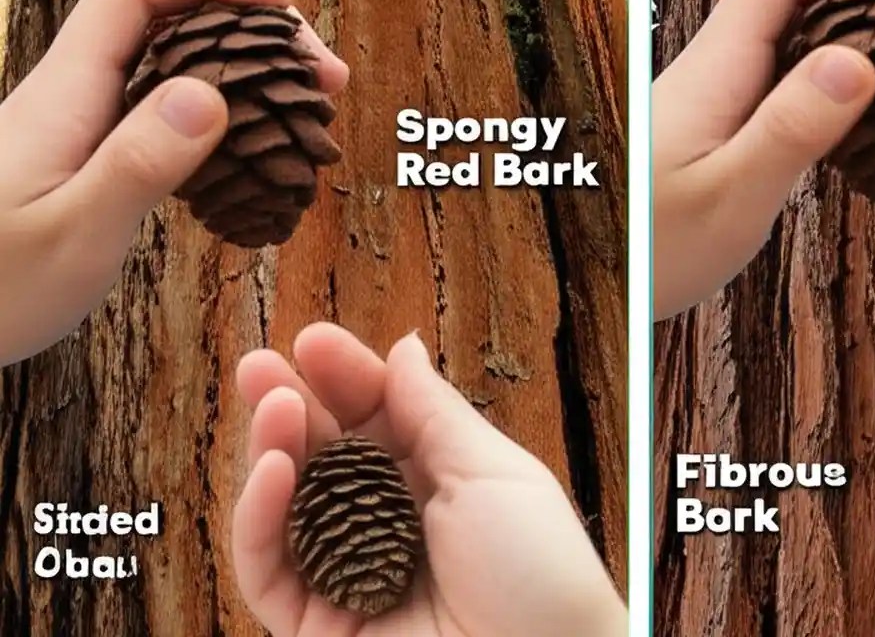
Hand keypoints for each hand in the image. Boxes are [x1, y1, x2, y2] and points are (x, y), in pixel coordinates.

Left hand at [0, 0, 347, 364]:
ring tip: (304, 110)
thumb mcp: (73, 234)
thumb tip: (211, 94)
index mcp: (66, 94)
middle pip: (169, 19)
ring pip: (174, 65)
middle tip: (321, 77)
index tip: (283, 7)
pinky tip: (254, 154)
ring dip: (246, 72)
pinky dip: (224, 117)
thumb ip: (139, 162)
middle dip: (252, 29)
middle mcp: (75, 96)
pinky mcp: (94, 160)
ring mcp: (84, 127)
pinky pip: (167, 114)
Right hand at [231, 325, 626, 636]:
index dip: (345, 379)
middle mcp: (389, 525)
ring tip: (274, 408)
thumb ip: (435, 414)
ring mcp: (350, 575)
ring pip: (288, 507)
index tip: (312, 341)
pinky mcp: (318, 626)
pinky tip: (271, 470)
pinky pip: (269, 569)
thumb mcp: (495, 474)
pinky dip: (258, 519)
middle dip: (289, 406)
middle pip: (324, 457)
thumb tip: (402, 349)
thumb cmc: (541, 573)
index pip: (377, 419)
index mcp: (438, 481)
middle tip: (258, 366)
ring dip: (272, 451)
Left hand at [651, 0, 874, 318]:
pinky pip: (804, 83)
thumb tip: (858, 59)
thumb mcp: (729, 196)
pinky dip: (857, 86)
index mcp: (718, 66)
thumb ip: (789, 129)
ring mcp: (730, 98)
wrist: (605, 283)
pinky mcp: (736, 129)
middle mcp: (724, 69)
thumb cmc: (650, 249)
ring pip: (813, 37)